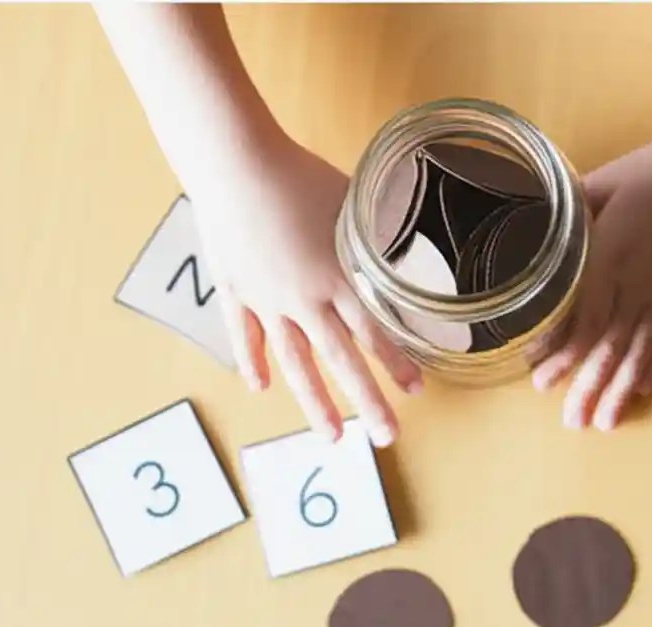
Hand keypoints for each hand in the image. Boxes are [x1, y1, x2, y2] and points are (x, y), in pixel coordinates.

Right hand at [188, 134, 421, 445]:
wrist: (235, 165)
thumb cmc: (298, 177)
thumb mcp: (352, 205)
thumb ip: (376, 237)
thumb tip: (404, 253)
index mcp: (338, 277)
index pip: (375, 333)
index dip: (397, 364)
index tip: (416, 390)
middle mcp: (304, 299)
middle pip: (341, 361)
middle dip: (368, 402)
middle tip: (388, 436)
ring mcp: (266, 300)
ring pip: (295, 362)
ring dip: (315, 402)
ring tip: (332, 436)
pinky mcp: (235, 291)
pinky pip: (245, 335)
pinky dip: (252, 362)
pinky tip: (261, 388)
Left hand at [531, 134, 651, 430]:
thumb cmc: (647, 172)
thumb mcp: (597, 186)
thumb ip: (563, 216)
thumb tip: (523, 230)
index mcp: (610, 254)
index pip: (584, 314)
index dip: (561, 349)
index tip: (538, 375)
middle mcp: (636, 281)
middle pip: (610, 344)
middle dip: (588, 386)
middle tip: (571, 421)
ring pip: (639, 350)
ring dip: (620, 390)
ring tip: (605, 423)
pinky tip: (643, 393)